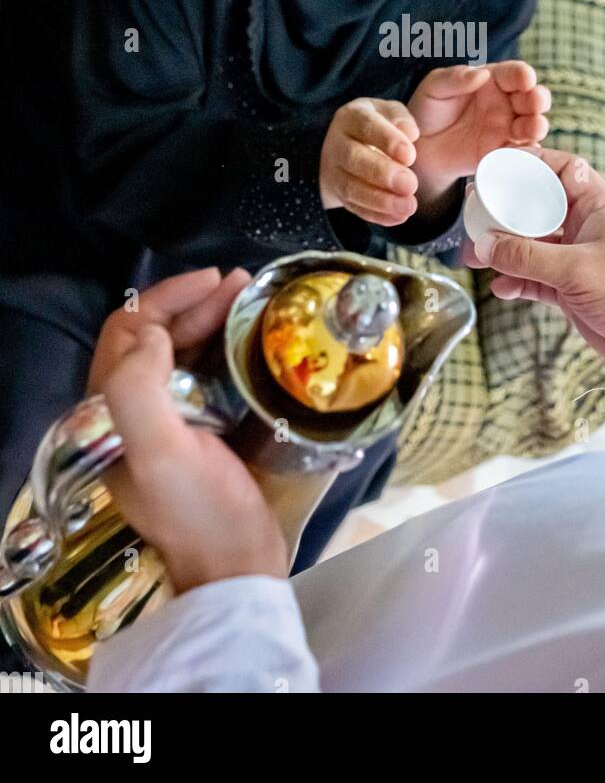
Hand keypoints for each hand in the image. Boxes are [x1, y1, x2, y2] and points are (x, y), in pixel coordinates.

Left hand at [91, 270, 287, 593]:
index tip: (212, 281)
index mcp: (109, 413)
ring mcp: (167, 421)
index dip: (165, 299)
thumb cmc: (201, 510)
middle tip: (241, 283)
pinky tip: (253, 335)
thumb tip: (151, 332)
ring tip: (252, 296)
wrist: (237, 565)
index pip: (126, 332)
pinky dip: (226, 346)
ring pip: (182, 351)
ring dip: (213, 318)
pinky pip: (206, 373)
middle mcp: (131, 412)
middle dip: (194, 302)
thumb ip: (140, 391)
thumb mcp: (161, 453)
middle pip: (155, 337)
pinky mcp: (200, 431)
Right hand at [319, 97, 419, 225]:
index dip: (388, 140)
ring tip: (409, 206)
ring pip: (351, 188)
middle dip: (382, 173)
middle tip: (410, 184)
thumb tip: (410, 133)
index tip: (410, 156)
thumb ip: (401, 117)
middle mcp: (338, 144)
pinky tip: (399, 217)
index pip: (367, 125)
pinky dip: (377, 215)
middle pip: (354, 159)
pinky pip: (355, 207)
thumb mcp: (390, 112)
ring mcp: (335, 172)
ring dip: (381, 200)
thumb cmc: (378, 124)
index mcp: (352, 117)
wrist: (351, 144)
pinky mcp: (339, 195)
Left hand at [408, 61, 550, 201]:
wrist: (421, 147)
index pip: (514, 73)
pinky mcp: (504, 153)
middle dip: (538, 99)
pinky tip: (524, 152)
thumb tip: (480, 74)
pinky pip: (521, 153)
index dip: (523, 74)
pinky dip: (527, 153)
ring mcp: (508, 129)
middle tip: (536, 103)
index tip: (525, 79)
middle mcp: (506, 103)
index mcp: (493, 80)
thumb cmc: (429, 109)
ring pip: (532, 125)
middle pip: (532, 98)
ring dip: (537, 125)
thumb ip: (454, 79)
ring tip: (534, 127)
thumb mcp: (435, 88)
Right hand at [462, 147, 604, 368]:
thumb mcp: (576, 269)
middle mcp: (585, 227)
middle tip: (476, 214)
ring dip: (504, 251)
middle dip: (505, 213)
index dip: (534, 162)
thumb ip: (528, 257)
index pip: (564, 169)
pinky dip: (516, 281)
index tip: (501, 166)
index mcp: (598, 207)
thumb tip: (486, 246)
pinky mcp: (570, 286)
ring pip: (531, 245)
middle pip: (538, 207)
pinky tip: (500, 288)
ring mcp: (576, 257)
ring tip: (475, 258)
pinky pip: (534, 276)